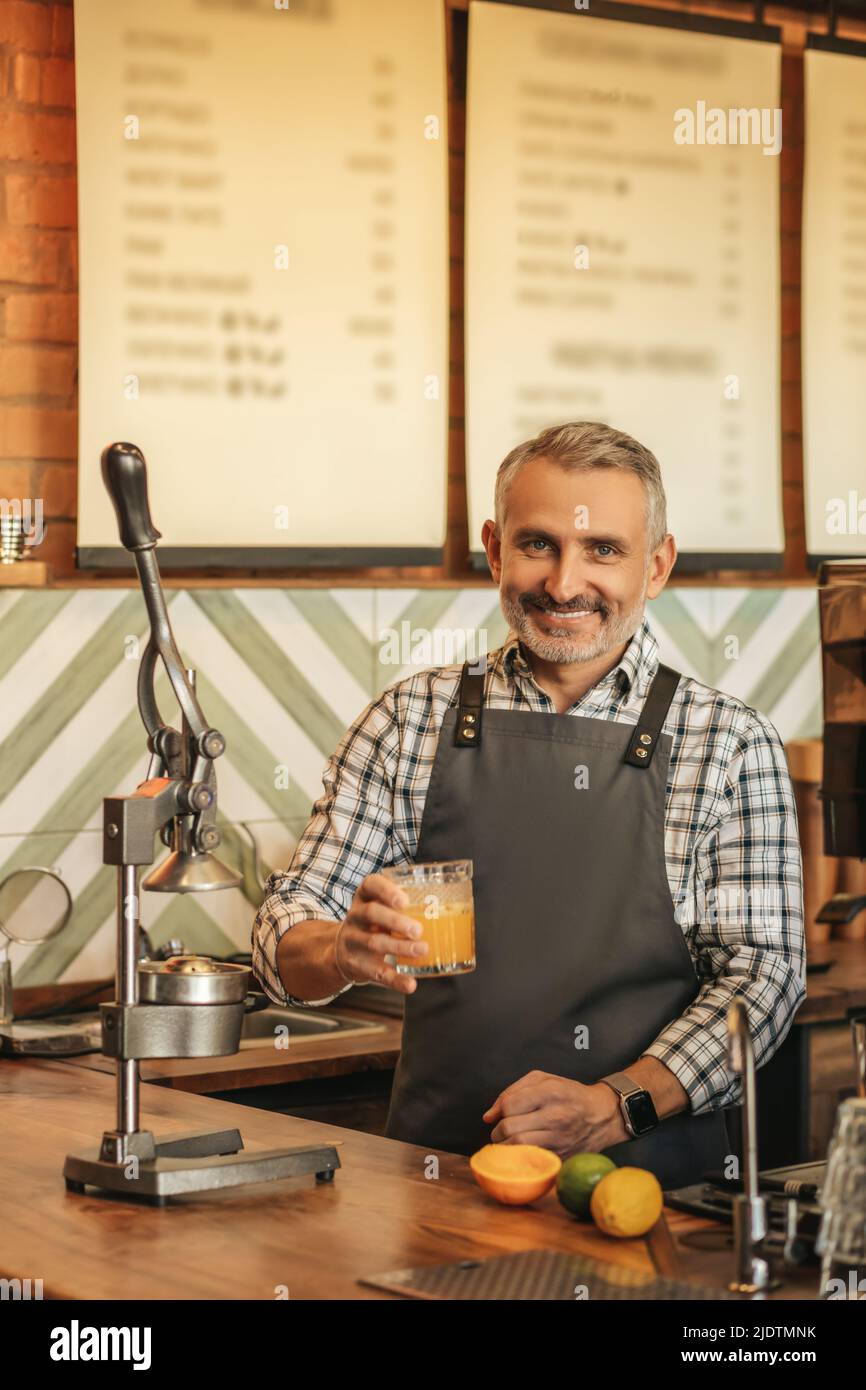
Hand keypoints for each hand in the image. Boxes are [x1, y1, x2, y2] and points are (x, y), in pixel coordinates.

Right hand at [333, 872, 428, 994]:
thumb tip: (443, 904)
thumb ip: (402, 903)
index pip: (370, 885)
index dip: (387, 891)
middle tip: (418, 930)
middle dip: (396, 922)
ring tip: (422, 950)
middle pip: (372, 913)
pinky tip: (410, 984)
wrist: (341, 950)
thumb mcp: (379, 906)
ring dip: (400, 948)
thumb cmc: (373, 923)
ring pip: (374, 943)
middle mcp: (356, 915)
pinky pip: (376, 973)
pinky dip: (395, 980)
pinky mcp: (356, 964)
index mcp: (365, 897)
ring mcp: (353, 940)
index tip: (405, 901)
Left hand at [482, 1071, 629, 1155]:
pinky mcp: (562, 1156)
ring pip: (518, 1147)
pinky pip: (531, 1159)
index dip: (499, 1111)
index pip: (510, 1105)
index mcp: (551, 1092)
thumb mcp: (544, 1079)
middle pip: (510, 1128)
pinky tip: (522, 1151)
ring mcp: (560, 1139)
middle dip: (498, 1131)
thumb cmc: (569, 1094)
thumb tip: (488, 1116)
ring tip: (510, 1141)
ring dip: (506, 1146)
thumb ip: (512, 1091)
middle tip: (502, 1130)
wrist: (603, 1115)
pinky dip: (520, 1157)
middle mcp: (556, 1116)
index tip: (500, 1114)